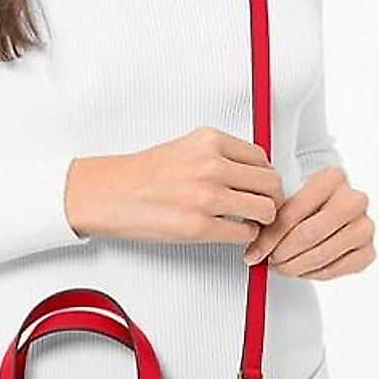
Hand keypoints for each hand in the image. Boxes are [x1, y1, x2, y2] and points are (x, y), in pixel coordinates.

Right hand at [65, 126, 285, 244]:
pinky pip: (244, 233)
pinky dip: (245, 237)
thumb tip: (251, 173)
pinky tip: (233, 234)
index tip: (260, 188)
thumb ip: (219, 156)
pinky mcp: (199, 227)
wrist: (107, 194)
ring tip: (250, 224)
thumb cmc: (140, 176)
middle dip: (271, 200)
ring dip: (262, 221)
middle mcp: (211, 165)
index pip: (261, 158)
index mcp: (208, 141)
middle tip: (264, 209)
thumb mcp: (184, 149)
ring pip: (265, 209)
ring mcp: (206, 196)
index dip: (264, 177)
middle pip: (270, 183)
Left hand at [241, 165, 375, 278]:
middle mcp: (355, 200)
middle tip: (268, 260)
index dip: (270, 236)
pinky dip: (312, 274)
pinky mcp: (368, 251)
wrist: (328, 207)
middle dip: (282, 252)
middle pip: (310, 234)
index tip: (254, 252)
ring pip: (322, 255)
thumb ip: (270, 218)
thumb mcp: (284, 200)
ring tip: (280, 266)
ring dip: (294, 266)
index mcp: (334, 177)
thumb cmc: (304, 203)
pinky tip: (300, 269)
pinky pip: (336, 270)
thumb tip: (254, 252)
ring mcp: (365, 226)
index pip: (295, 211)